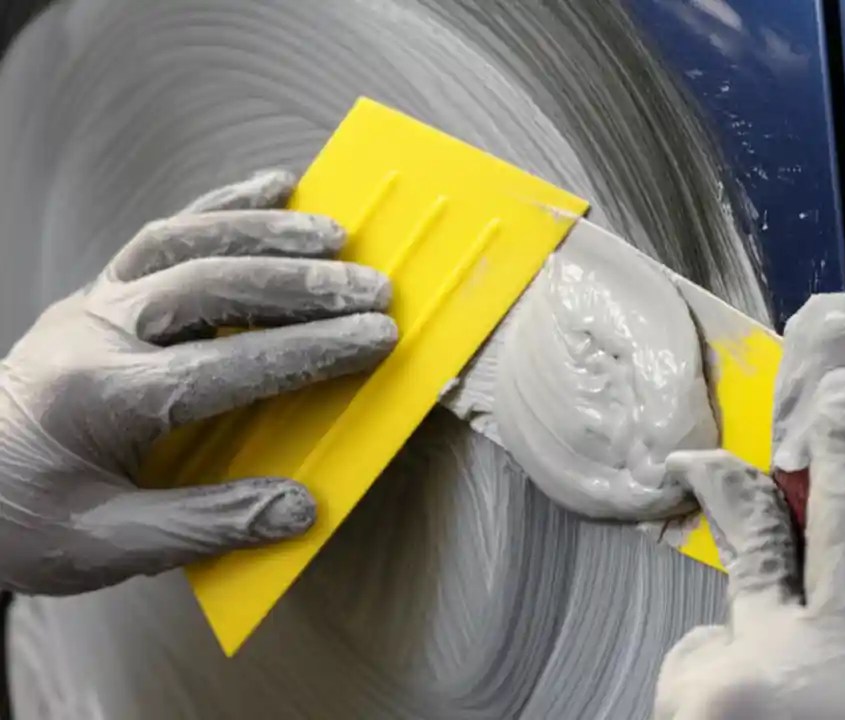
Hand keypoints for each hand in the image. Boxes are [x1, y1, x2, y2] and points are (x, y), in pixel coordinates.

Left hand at [0, 170, 397, 594]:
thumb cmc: (19, 520)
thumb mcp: (107, 548)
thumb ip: (208, 525)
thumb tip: (301, 506)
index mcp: (100, 399)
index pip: (223, 368)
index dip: (308, 352)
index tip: (375, 340)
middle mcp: (94, 335)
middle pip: (209, 289)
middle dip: (301, 285)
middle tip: (372, 289)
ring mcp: (92, 305)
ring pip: (182, 243)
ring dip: (265, 232)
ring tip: (337, 233)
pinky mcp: (97, 295)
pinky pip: (161, 235)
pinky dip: (220, 207)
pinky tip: (272, 190)